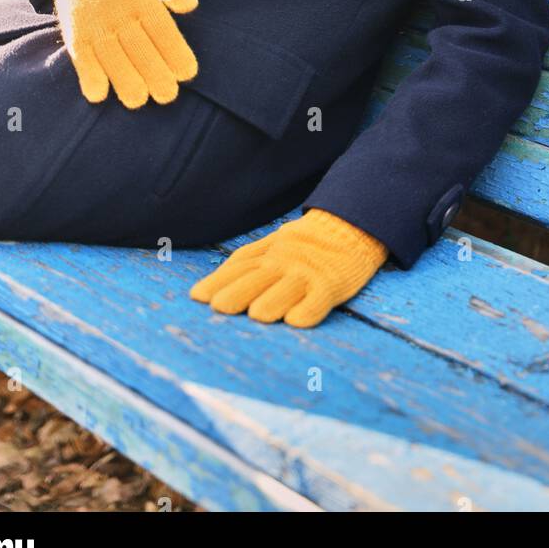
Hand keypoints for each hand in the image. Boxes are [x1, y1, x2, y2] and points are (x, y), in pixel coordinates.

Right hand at [46, 0, 198, 108]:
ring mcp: (94, 22)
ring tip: (139, 100)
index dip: (175, 52)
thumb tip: (191, 5)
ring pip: (110, 57)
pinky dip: (88, 76)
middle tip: (168, 95)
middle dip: (154, 74)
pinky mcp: (74, 31)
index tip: (188, 73)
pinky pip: (80, 56)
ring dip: (124, 81)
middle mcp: (117, 11)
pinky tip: (98, 94)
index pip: (161, 28)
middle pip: (138, 48)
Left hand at [189, 208, 388, 326]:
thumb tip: (204, 289)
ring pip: (287, 288)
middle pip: (258, 278)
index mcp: (268, 254)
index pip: (239, 266)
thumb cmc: (306, 244)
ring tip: (258, 316)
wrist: (351, 226)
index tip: (197, 296)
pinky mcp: (332, 284)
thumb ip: (247, 262)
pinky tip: (296, 321)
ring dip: (273, 300)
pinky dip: (309, 309)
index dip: (218, 281)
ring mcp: (308, 272)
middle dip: (239, 292)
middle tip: (219, 307)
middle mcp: (284, 262)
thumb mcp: (274, 244)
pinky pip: (320, 298)